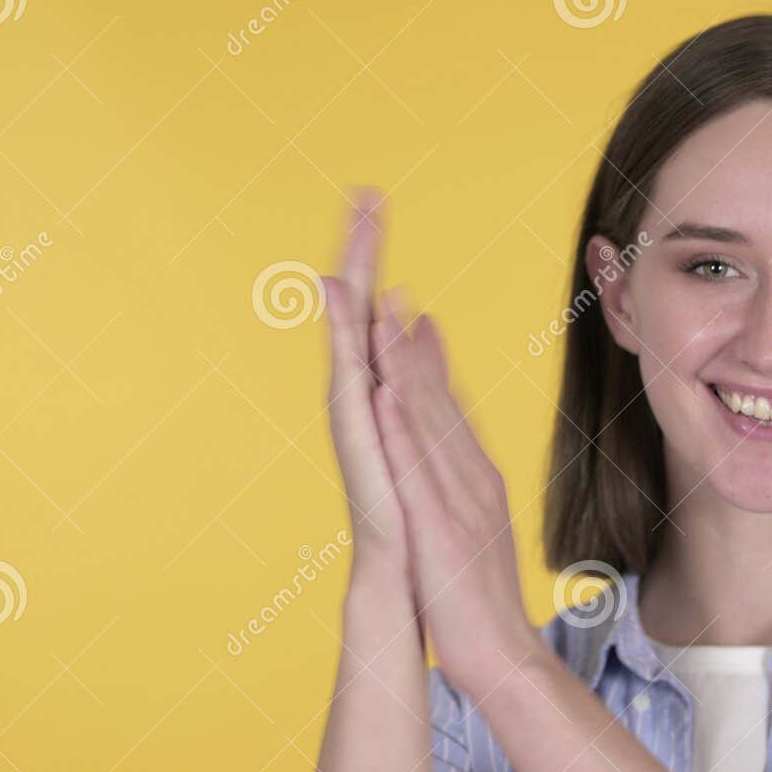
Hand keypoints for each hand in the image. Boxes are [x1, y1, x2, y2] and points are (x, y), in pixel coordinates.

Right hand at [321, 189, 409, 580]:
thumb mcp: (422, 432)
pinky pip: (362, 398)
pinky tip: (360, 324)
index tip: (372, 201)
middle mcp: (363, 400)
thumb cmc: (411, 510)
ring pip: (354, 344)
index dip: (373, 257)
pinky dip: (361, 361)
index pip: (377, 311)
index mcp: (381, 391)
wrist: (399, 577)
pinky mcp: (366, 456)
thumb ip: (416, 377)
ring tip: (349, 239)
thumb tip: (418, 324)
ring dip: (352, 295)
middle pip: (360, 312)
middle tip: (363, 194)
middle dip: (362, 253)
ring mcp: (359, 426)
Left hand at [367, 293, 536, 691]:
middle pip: (441, 404)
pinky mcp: (440, 524)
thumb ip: (466, 500)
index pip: (452, 413)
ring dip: (405, 368)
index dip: (431, 364)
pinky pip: (417, 467)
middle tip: (393, 292)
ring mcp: (458, 499)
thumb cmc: (484, 604)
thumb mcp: (476, 538)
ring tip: (384, 318)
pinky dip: (403, 424)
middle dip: (413, 346)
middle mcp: (472, 479)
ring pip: (428, 423)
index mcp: (478, 483)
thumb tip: (459, 474)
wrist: (503, 655)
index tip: (416, 319)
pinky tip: (386, 391)